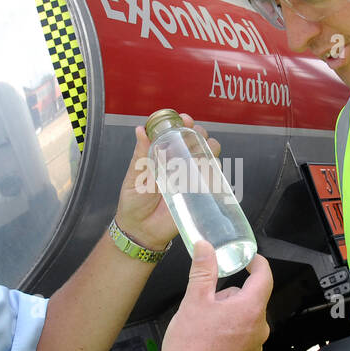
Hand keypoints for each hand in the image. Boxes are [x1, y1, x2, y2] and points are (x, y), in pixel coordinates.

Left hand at [115, 113, 219, 249]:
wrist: (140, 231)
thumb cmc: (134, 203)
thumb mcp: (134, 176)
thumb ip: (140, 155)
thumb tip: (139, 130)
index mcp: (163, 157)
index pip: (177, 135)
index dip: (183, 125)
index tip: (183, 119)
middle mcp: (180, 166)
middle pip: (198, 142)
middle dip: (200, 133)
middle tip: (195, 133)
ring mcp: (191, 180)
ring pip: (209, 158)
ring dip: (210, 149)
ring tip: (202, 150)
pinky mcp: (199, 196)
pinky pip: (213, 181)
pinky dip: (215, 171)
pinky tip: (210, 168)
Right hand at [157, 241, 271, 350]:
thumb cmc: (190, 349)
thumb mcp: (194, 300)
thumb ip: (203, 269)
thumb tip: (205, 248)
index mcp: (250, 310)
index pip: (264, 277)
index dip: (257, 263)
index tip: (250, 258)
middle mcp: (258, 330)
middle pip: (250, 299)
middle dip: (230, 296)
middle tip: (206, 301)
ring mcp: (254, 348)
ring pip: (245, 320)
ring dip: (228, 316)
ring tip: (203, 326)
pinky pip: (242, 339)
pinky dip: (229, 335)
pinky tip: (208, 342)